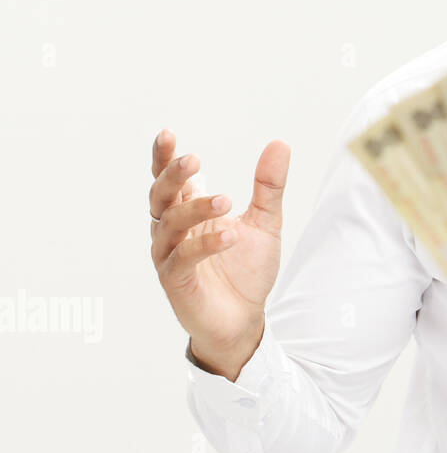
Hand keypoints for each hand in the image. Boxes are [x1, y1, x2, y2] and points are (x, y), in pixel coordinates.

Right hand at [149, 128, 290, 380]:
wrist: (246, 318)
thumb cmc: (246, 269)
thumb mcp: (266, 222)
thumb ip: (269, 186)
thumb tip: (279, 143)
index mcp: (189, 211)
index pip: (170, 179)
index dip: (165, 157)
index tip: (168, 134)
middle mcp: (173, 231)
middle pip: (161, 196)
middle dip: (172, 176)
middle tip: (193, 160)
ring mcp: (170, 256)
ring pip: (169, 224)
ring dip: (196, 209)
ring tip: (227, 201)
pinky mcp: (176, 281)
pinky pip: (183, 259)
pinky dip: (204, 244)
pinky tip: (229, 235)